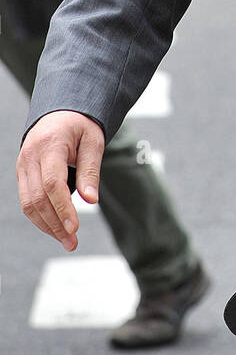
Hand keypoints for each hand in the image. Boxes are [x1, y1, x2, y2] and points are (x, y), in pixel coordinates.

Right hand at [16, 111, 104, 251]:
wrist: (60, 113)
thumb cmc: (80, 125)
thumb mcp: (93, 141)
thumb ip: (91, 170)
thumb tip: (91, 200)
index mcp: (50, 144)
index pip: (52, 182)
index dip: (62, 208)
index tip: (74, 227)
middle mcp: (30, 156)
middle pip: (37, 197)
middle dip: (54, 223)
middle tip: (72, 242)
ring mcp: (23, 165)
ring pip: (28, 203)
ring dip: (46, 225)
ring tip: (67, 241)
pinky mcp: (22, 173)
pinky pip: (27, 200)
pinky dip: (40, 217)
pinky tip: (56, 228)